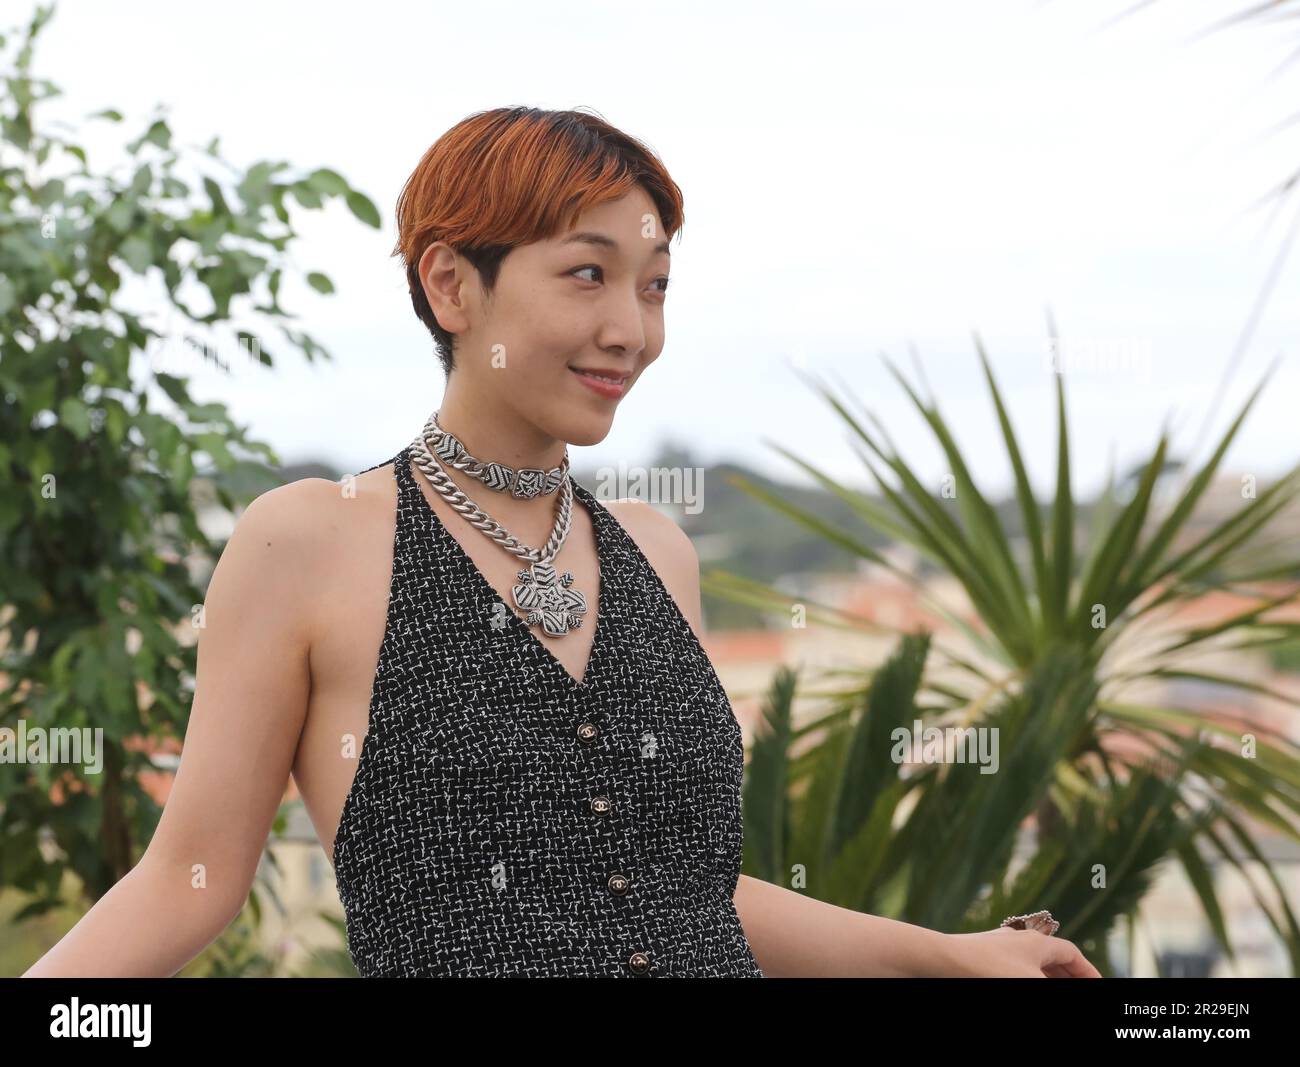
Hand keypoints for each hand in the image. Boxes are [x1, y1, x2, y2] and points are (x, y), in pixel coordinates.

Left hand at [942, 927, 1102, 977]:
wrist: (940, 962)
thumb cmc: (990, 971)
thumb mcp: (1033, 984)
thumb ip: (1059, 989)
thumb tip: (1073, 987)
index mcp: (1037, 943)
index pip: (1070, 953)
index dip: (1087, 971)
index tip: (1098, 984)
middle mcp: (1018, 942)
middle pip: (1051, 959)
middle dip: (1067, 976)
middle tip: (1079, 990)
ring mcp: (997, 949)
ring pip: (1030, 965)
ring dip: (1046, 978)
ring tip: (1055, 990)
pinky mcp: (980, 959)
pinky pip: (1010, 970)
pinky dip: (1024, 978)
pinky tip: (1022, 984)